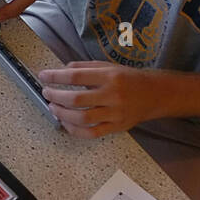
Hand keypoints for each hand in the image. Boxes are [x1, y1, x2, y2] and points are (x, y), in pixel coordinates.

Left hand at [37, 62, 165, 137]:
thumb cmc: (129, 79)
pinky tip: (66, 123)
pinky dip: (74, 130)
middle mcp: (113, 95)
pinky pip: (91, 133)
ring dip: (62, 114)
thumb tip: (62, 70)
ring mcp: (115, 113)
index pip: (76, 76)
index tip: (43, 76)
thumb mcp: (109, 66)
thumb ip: (85, 67)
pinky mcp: (117, 127)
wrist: (155, 94)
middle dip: (56, 96)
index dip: (56, 76)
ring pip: (82, 118)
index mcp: (110, 76)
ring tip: (53, 107)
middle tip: (46, 93)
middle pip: (77, 99)